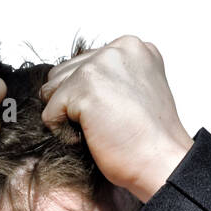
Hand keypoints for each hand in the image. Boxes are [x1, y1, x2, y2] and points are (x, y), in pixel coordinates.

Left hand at [40, 35, 193, 202]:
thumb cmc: (149, 140)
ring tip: (100, 130)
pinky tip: (95, 138)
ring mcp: (99, 65)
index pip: (81, 64)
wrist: (161, 163)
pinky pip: (49, 114)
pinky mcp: (84, 87)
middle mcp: (116, 49)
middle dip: (73, 104)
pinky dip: (63, 134)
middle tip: (108, 125)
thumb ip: (109, 77)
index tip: (116, 114)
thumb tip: (69, 81)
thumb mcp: (135, 92)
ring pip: (51, 91)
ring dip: (67, 117)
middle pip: (61, 73)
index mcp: (131, 47)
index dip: (88, 97)